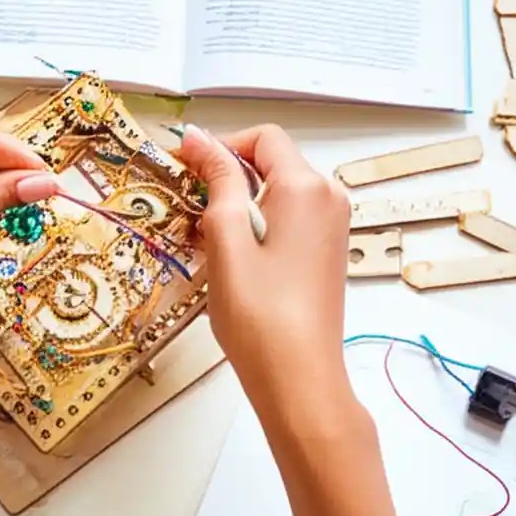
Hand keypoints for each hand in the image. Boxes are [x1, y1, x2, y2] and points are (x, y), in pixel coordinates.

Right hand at [179, 124, 350, 410]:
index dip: (220, 146)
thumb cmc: (259, 314)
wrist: (299, 378)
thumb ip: (217, 181)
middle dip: (226, 178)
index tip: (184, 170)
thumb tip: (199, 137)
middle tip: (189, 213)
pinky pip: (287, 219)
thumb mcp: (227, 239)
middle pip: (271, 162)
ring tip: (207, 243)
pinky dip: (256, 227)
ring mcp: (331, 227)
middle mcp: (328, 198)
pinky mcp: (326, 252)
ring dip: (238, 206)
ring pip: (277, 193)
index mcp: (306, 187)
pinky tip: (231, 261)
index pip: (263, 137)